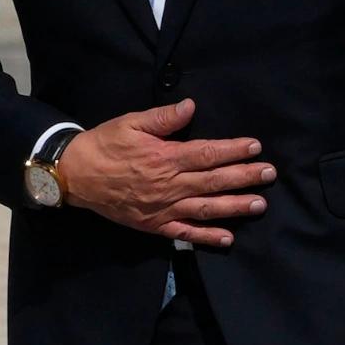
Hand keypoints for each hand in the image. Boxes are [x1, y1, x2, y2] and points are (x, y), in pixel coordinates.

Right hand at [53, 100, 270, 248]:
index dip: (233, 150)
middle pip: (214, 181)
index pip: (207, 153)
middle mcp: (169, 185)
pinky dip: (206, 237)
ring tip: (260, 205)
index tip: (256, 147)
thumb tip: (191, 106)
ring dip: (235, 207)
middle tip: (270, 174)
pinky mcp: (155, 225)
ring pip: (206, 208)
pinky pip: (184, 233)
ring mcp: (163, 208)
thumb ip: (163, 118)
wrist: (74, 176)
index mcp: (165, 158)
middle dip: (245, 177)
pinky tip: (228, 238)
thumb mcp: (131, 123)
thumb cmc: (104, 145)